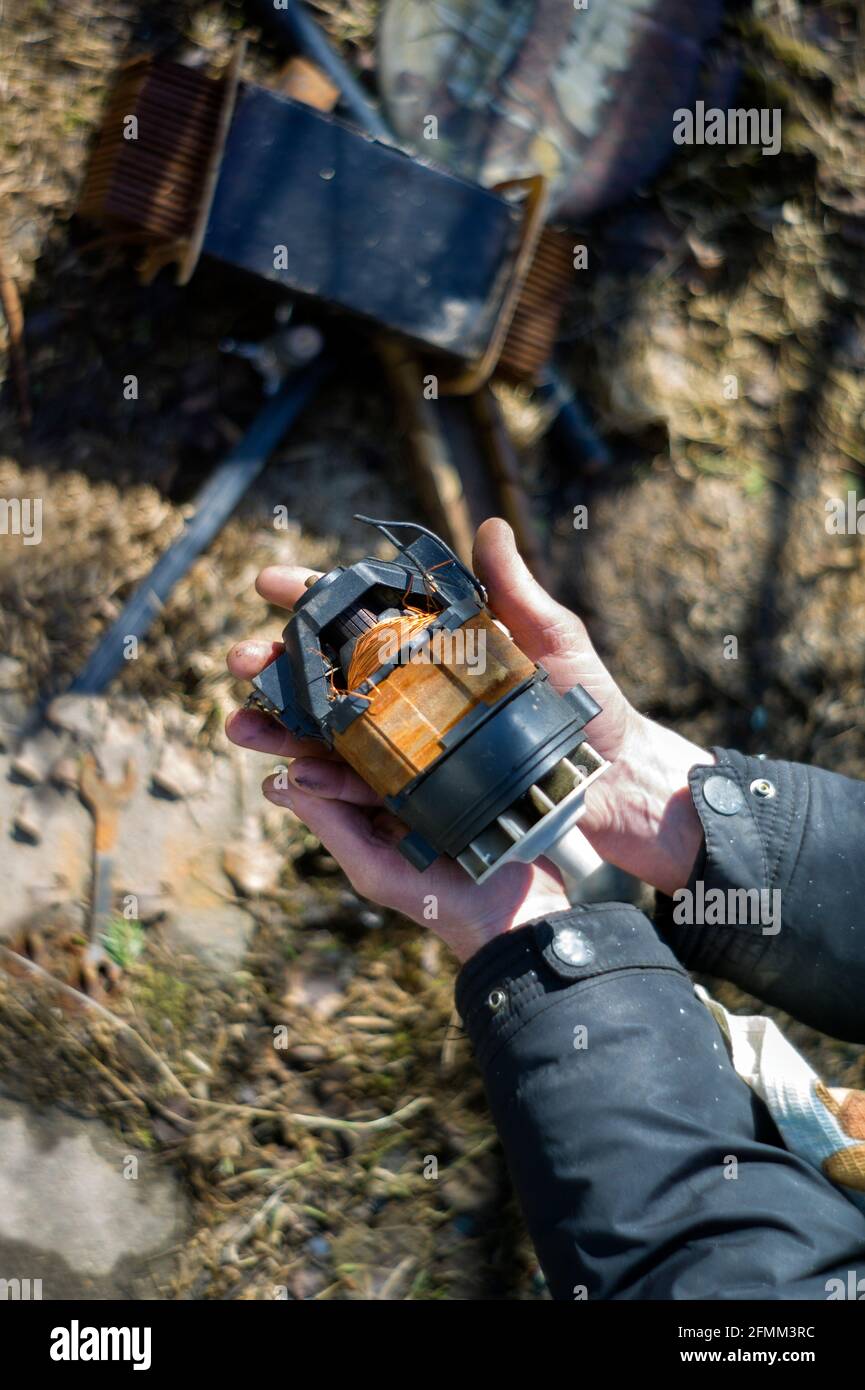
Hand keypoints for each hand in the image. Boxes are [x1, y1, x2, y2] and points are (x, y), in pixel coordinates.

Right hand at [226, 518, 710, 961]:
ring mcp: (415, 744)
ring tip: (239, 726)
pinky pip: (362, 786)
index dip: (314, 597)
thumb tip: (489, 526)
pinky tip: (288, 779)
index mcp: (439, 648)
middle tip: (237, 663)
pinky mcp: (421, 792)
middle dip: (276, 668)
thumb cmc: (589, 708)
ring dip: (280, 729)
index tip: (268, 583)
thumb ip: (516, 592)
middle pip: (331, 676)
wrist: (615, 784)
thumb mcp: (556, 642)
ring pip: (331, 733)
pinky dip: (323, 783)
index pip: (364, 614)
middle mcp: (417, 694)